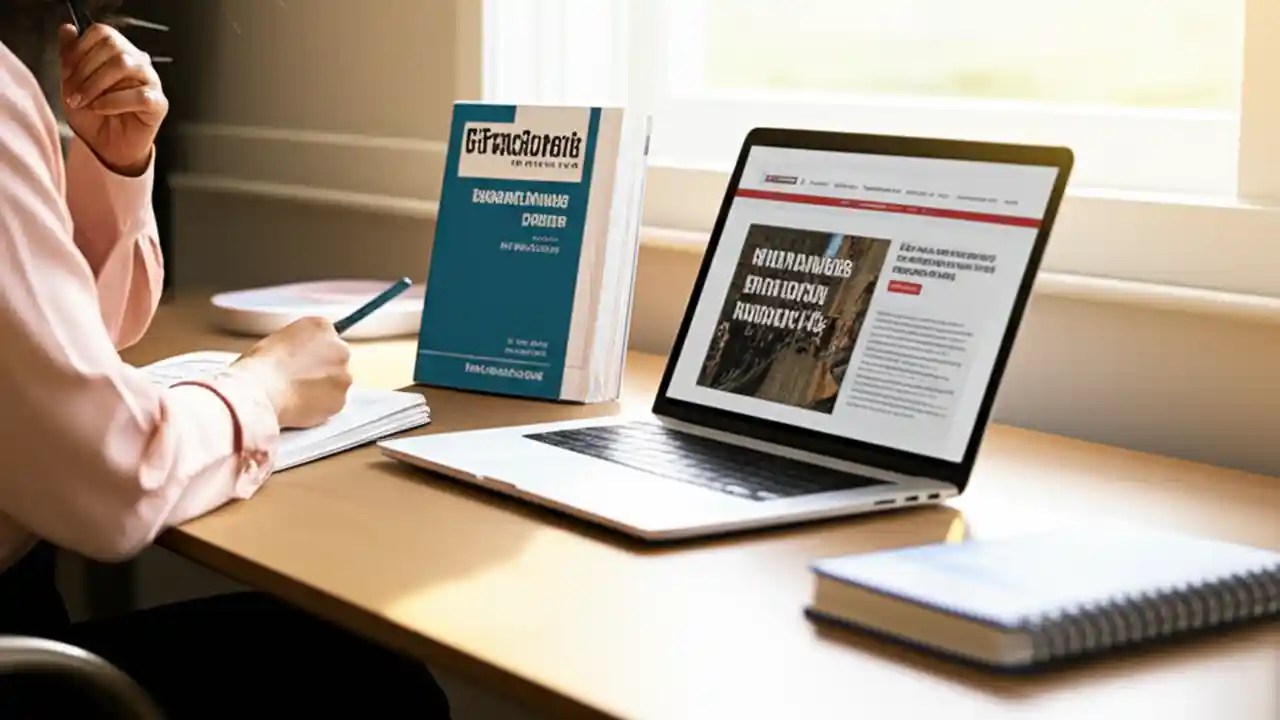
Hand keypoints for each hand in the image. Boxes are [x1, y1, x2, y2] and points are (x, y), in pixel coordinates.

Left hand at [59, 23, 168, 176]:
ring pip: (126, 65)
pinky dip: (113, 102)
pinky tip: (100, 109)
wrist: (105, 147)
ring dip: (96, 84)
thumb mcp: (71, 83)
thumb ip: (70, 56)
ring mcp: (151, 82)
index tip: (65, 71)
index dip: (80, 48)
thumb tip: (67, 29)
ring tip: (83, 101)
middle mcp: (138, 62)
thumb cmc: (91, 115)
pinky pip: (139, 96)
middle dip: (85, 70)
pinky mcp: (158, 103)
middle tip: (72, 92)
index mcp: (118, 52)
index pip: (102, 33)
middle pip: (113, 46)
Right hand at [233, 318, 353, 428]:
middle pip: (336, 360)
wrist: (260, 391)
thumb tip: (302, 354)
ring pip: (336, 383)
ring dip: (323, 389)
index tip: (305, 361)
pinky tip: (300, 406)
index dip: (313, 351)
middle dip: (321, 370)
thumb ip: (300, 343)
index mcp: (322, 327)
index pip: (326, 337)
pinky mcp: (341, 400)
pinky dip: (321, 406)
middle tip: (297, 380)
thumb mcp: (277, 339)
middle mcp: (340, 348)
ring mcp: (344, 376)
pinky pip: (333, 403)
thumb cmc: (260, 366)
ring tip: (295, 395)